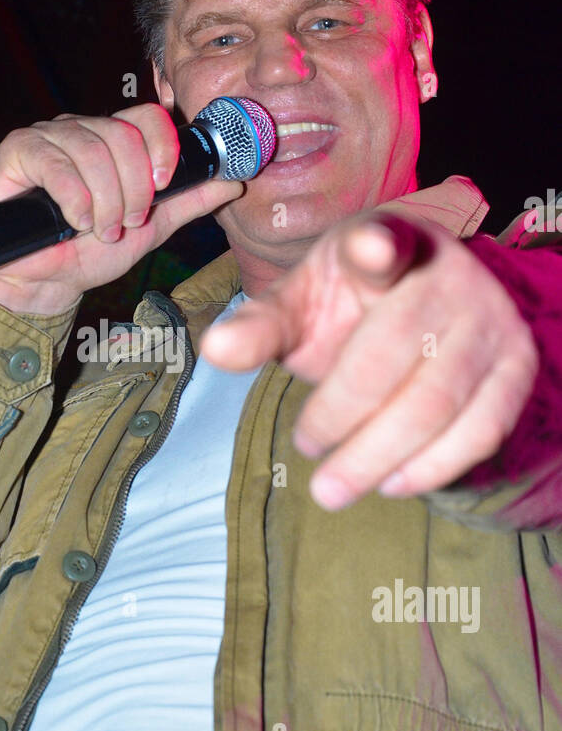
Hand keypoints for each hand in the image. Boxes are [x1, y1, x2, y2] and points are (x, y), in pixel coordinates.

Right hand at [0, 103, 243, 313]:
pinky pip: (55, 162)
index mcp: (115, 140)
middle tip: (127, 223)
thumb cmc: (90, 252)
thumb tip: (233, 182)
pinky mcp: (19, 151)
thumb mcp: (150, 229)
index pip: (148, 117)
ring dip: (105, 199)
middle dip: (133, 188)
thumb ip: (188, 201)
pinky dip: (74, 197)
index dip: (162, 148)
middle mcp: (83, 130)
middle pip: (123, 135)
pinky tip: (75, 221)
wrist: (45, 283)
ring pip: (92, 149)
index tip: (162, 185)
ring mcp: (49, 137)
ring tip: (101, 230)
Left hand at [200, 213, 539, 509]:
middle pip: (393, 352)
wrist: (428, 309)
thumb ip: (260, 327)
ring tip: (332, 490)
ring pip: (437, 400)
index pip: (381, 241)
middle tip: (305, 453)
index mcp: (383, 240)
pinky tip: (392, 484)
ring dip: (380, 454)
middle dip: (342, 414)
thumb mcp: (301, 306)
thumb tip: (214, 349)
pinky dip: (434, 466)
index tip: (368, 246)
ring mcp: (489, 320)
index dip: (374, 246)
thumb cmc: (350, 305)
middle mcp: (447, 274)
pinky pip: (481, 428)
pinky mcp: (515, 366)